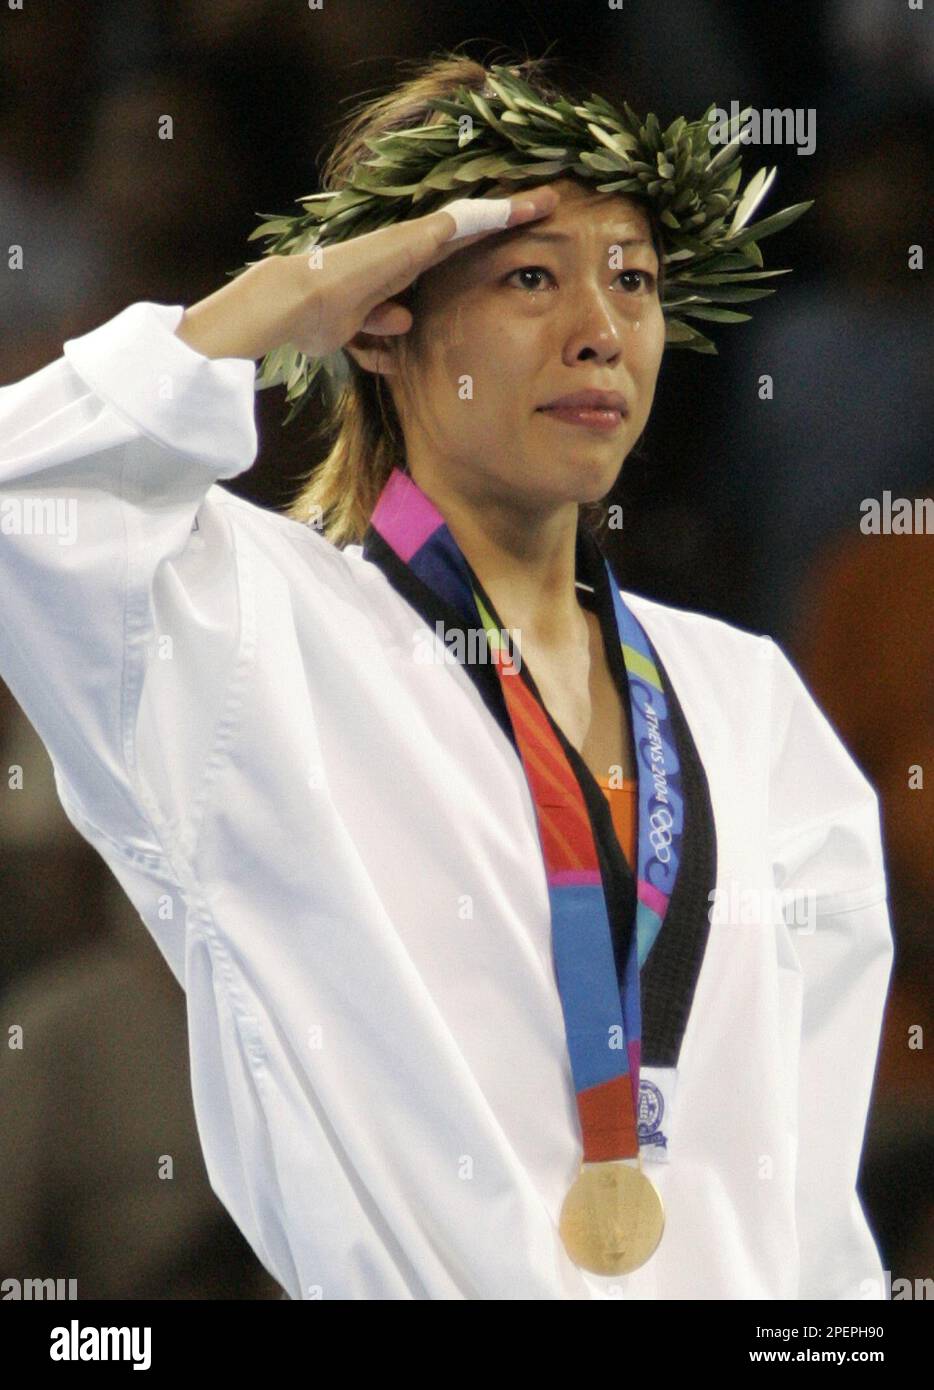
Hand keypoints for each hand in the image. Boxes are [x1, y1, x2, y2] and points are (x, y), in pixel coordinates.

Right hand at [269, 183, 560, 357]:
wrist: (295, 305)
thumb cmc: (318, 321)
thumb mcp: (361, 332)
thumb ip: (383, 326)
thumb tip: (406, 322)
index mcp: (400, 269)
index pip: (451, 253)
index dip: (481, 245)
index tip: (510, 240)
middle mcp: (410, 248)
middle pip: (470, 228)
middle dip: (506, 218)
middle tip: (543, 205)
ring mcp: (412, 240)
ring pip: (473, 217)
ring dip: (511, 209)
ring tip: (547, 199)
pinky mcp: (414, 238)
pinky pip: (464, 220)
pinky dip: (495, 213)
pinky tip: (526, 206)